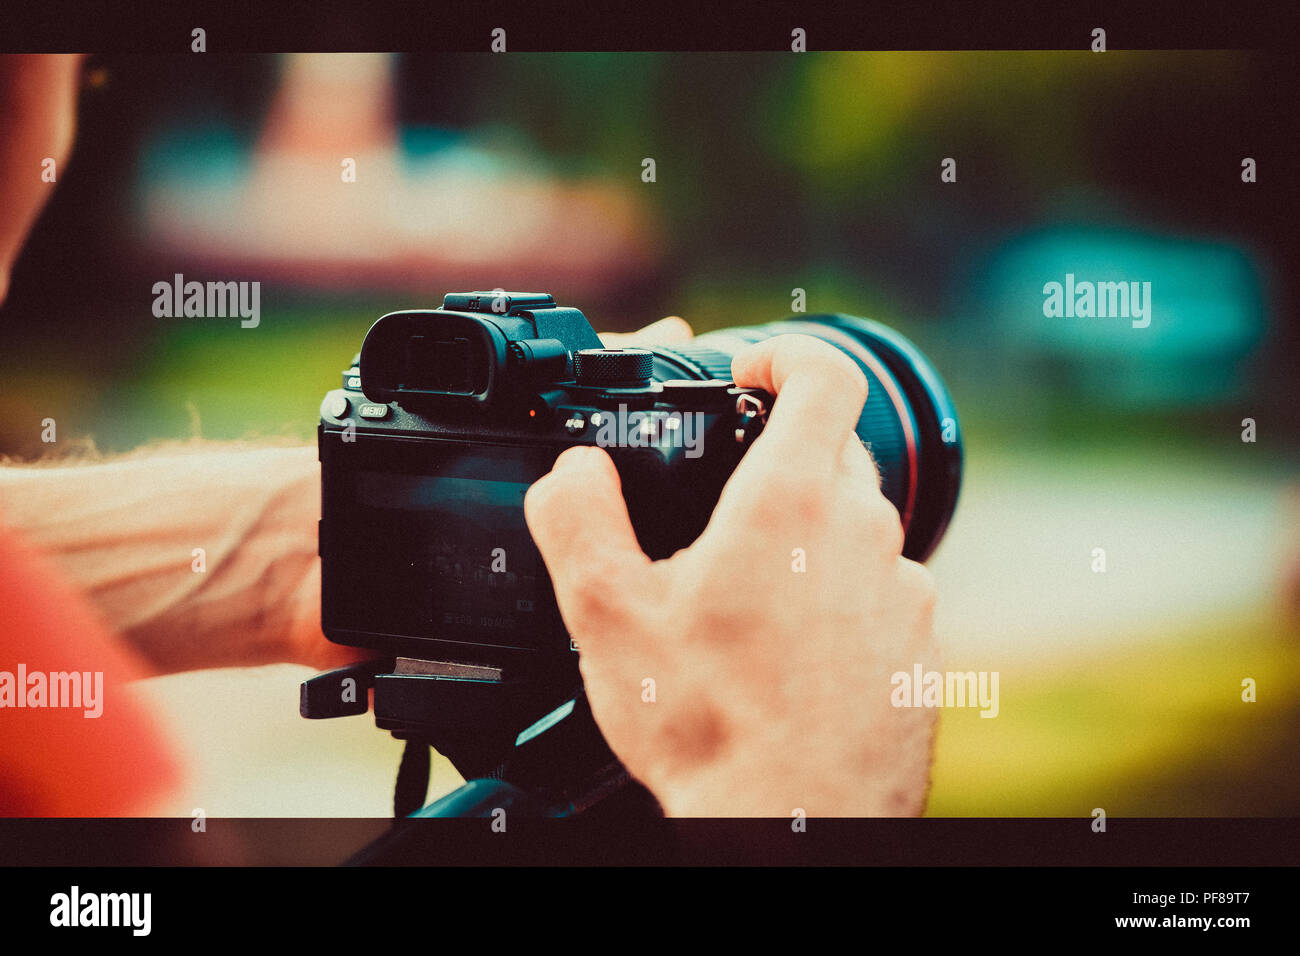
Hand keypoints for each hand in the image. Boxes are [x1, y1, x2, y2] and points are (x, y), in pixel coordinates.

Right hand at [524, 333, 939, 816]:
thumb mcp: (607, 615)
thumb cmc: (708, 725)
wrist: (793, 823)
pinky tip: (788, 649)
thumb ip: (577, 519)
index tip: (751, 368)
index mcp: (790, 503)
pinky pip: (879, 590)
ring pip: (857, 526)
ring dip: (807, 535)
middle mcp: (863, 534)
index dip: (787, 352)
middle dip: (781, 454)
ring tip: (746, 595)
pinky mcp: (920, 645)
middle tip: (722, 501)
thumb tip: (574, 470)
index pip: (825, 373)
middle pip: (836, 450)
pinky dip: (837, 595)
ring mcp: (902, 592)